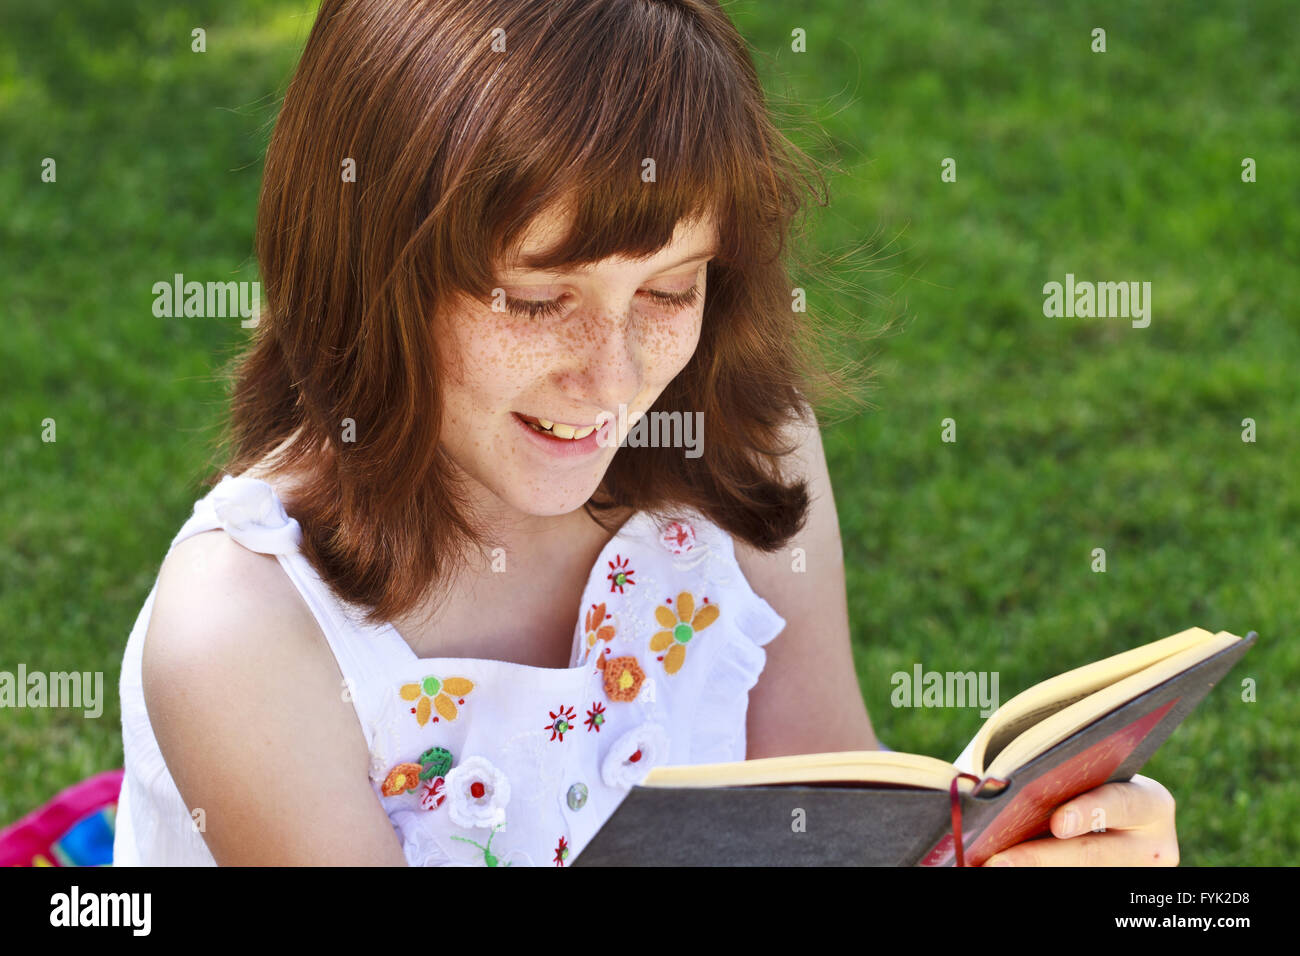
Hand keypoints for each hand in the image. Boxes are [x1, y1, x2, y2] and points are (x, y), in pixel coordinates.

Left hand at [982, 774, 1178, 865]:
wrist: (1109, 821)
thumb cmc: (1086, 784)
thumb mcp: (1091, 776)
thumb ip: (1062, 775)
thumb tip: (997, 785)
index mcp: (1151, 803)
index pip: (1123, 803)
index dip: (1090, 812)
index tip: (1057, 823)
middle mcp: (1151, 845)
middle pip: (1093, 854)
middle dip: (1042, 857)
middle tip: (999, 861)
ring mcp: (1133, 872)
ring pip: (1082, 874)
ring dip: (1034, 870)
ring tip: (993, 867)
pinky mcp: (1112, 887)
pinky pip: (1075, 882)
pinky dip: (1037, 875)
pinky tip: (1007, 870)